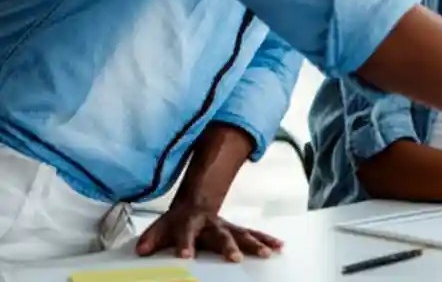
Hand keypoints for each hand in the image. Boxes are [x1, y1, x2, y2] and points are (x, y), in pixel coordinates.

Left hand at [135, 201, 283, 261]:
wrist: (196, 203)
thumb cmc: (178, 221)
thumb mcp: (161, 227)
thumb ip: (152, 239)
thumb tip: (141, 250)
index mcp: (190, 223)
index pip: (186, 234)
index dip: (185, 245)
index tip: (185, 257)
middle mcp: (212, 224)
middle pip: (221, 236)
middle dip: (228, 247)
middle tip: (234, 258)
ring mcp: (227, 226)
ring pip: (242, 234)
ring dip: (255, 244)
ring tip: (265, 254)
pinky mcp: (238, 229)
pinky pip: (255, 234)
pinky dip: (267, 239)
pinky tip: (279, 246)